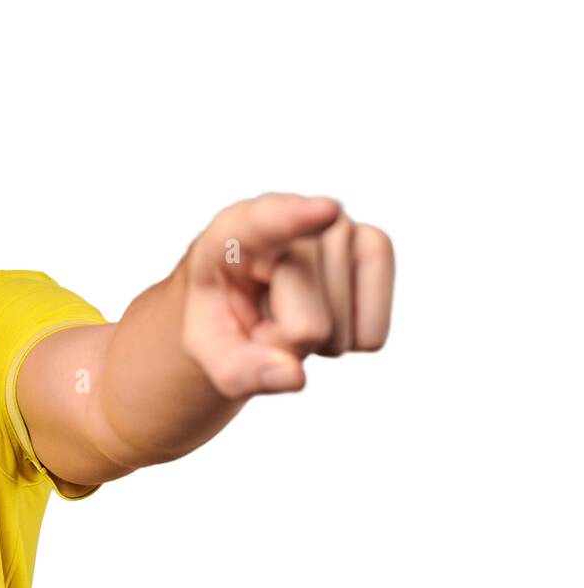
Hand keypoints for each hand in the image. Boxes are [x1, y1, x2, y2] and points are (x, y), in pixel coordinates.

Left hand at [180, 192, 394, 398]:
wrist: (247, 295)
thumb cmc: (225, 315)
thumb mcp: (211, 350)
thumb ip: (238, 370)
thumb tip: (295, 376)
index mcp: (233, 233)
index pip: (266, 223)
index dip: (295, 219)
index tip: (327, 212)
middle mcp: (291, 214)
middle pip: (309, 324)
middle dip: (286, 345)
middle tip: (264, 320)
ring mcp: (338, 226)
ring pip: (342, 332)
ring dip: (317, 344)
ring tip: (291, 310)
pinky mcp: (375, 244)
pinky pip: (372, 335)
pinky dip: (350, 342)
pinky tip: (327, 312)